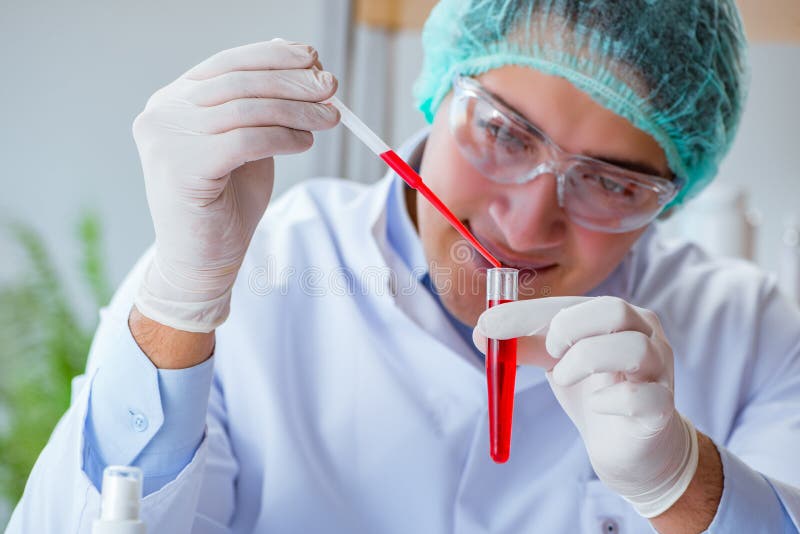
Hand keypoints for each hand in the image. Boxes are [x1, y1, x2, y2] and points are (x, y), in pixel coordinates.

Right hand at [132, 39, 338, 331]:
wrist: (202, 262)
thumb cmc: (226, 204)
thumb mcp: (248, 145)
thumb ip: (265, 109)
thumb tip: (306, 68)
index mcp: (174, 100)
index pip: (228, 63)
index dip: (274, 56)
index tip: (314, 58)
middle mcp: (163, 112)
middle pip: (239, 81)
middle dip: (293, 82)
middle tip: (331, 88)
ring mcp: (166, 139)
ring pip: (246, 109)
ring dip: (297, 110)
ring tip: (329, 119)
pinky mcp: (181, 167)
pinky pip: (246, 141)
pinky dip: (282, 137)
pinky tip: (304, 143)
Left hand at [474, 296, 698, 517]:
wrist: (630, 447)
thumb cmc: (593, 391)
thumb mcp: (555, 361)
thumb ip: (524, 345)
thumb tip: (482, 332)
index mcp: (617, 315)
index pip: (572, 302)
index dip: (526, 312)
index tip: (487, 323)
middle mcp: (646, 334)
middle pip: (615, 310)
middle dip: (568, 328)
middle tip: (548, 352)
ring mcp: (659, 370)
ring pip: (633, 347)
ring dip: (586, 361)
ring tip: (564, 379)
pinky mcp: (661, 409)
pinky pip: (642, 397)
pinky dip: (610, 400)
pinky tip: (597, 406)